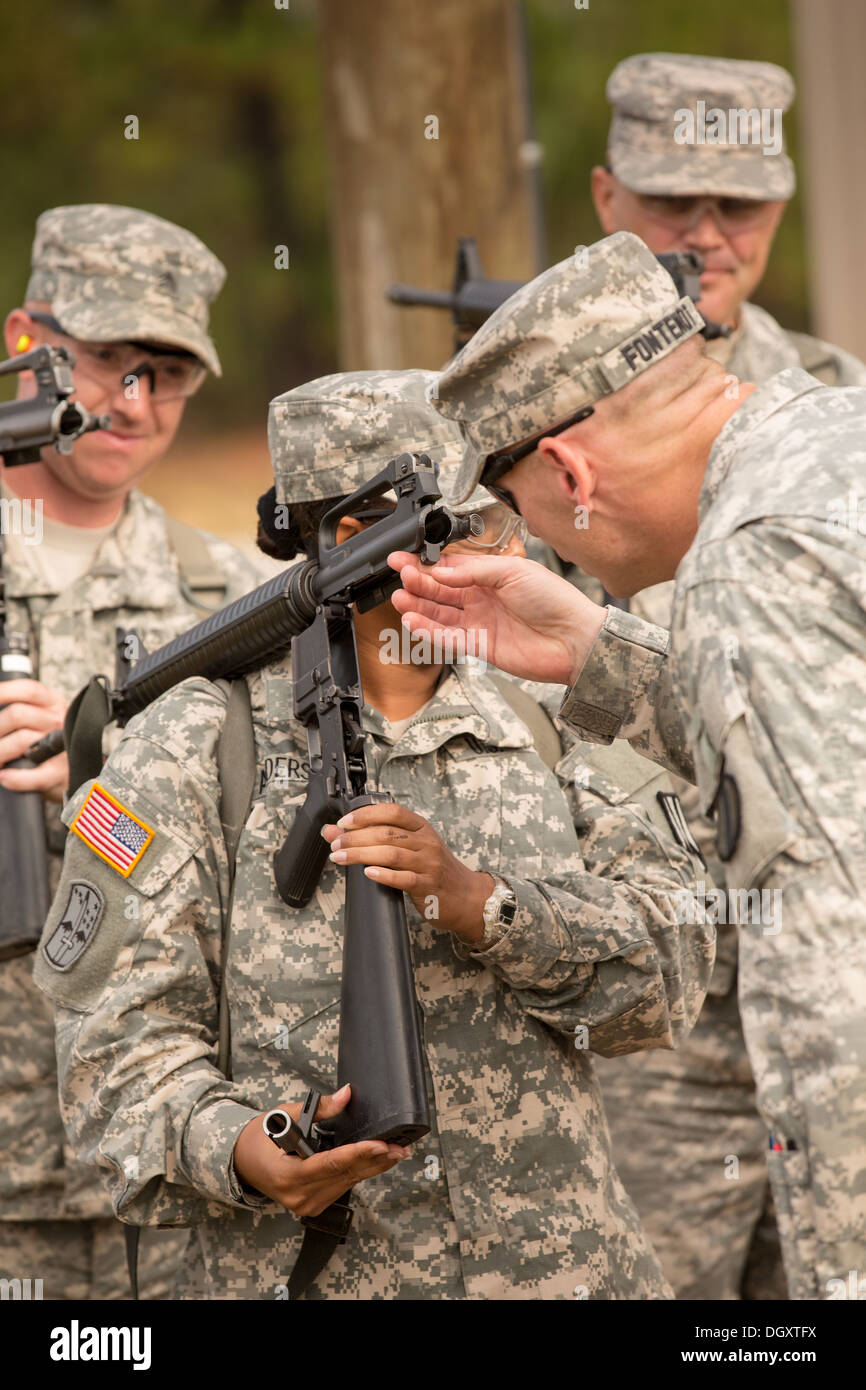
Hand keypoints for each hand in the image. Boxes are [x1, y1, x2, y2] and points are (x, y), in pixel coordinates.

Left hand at [0, 678, 68, 802]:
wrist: (82, 773)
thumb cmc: (54, 745)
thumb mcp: (44, 718)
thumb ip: (24, 709)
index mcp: (54, 704)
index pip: (29, 690)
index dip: (4, 691)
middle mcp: (60, 721)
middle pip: (18, 714)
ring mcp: (61, 747)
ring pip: (21, 740)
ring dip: (0, 752)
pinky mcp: (58, 773)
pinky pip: (33, 775)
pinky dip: (14, 778)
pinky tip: (4, 776)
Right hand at [233, 1085, 409, 1217]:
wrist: (243, 1162)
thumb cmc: (259, 1138)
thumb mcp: (282, 1115)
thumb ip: (317, 1109)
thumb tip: (345, 1095)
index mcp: (286, 1176)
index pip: (329, 1164)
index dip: (357, 1154)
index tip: (379, 1144)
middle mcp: (298, 1196)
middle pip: (344, 1175)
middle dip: (375, 1159)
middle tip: (400, 1146)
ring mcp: (306, 1204)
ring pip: (348, 1183)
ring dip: (373, 1167)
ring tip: (397, 1153)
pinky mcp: (313, 1204)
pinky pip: (342, 1186)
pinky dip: (360, 1172)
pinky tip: (378, 1162)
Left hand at [322, 801, 492, 941]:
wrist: (467, 897)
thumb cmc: (436, 870)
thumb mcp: (410, 848)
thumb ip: (374, 837)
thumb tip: (333, 831)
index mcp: (422, 827)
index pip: (392, 812)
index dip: (366, 815)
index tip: (344, 823)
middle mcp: (426, 842)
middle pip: (386, 833)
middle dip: (355, 838)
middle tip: (335, 844)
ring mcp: (429, 864)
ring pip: (391, 854)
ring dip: (361, 855)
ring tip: (341, 858)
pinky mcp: (428, 886)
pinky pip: (403, 879)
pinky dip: (383, 875)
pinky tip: (368, 873)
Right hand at [387, 551, 605, 685]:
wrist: (574, 638)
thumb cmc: (555, 600)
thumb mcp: (513, 571)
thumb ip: (473, 571)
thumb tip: (440, 572)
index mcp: (492, 575)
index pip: (451, 567)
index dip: (427, 564)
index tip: (404, 559)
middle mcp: (483, 598)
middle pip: (441, 590)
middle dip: (417, 582)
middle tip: (398, 574)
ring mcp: (481, 622)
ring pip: (440, 614)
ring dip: (418, 606)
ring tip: (399, 598)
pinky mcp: (481, 646)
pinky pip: (448, 638)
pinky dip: (429, 631)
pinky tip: (413, 621)